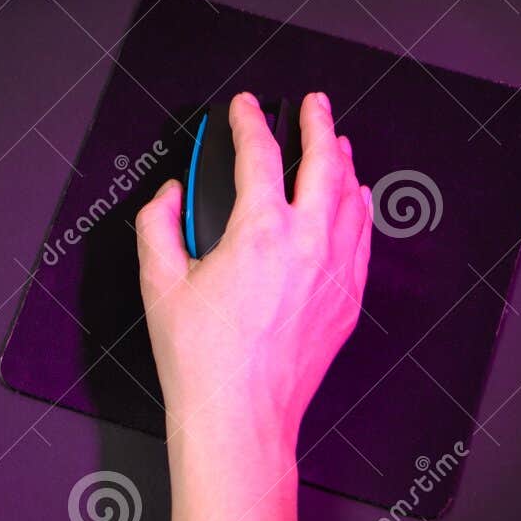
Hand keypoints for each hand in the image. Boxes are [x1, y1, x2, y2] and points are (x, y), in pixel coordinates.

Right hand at [134, 92, 371, 520]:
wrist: (240, 418)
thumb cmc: (200, 358)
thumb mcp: (159, 282)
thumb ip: (158, 224)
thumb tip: (170, 195)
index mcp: (260, 233)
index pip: (260, 156)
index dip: (250, 122)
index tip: (244, 106)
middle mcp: (307, 246)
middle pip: (324, 165)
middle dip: (318, 126)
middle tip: (313, 103)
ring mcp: (334, 274)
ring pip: (350, 200)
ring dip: (343, 163)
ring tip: (337, 142)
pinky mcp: (346, 302)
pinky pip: (361, 240)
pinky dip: (358, 209)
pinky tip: (354, 200)